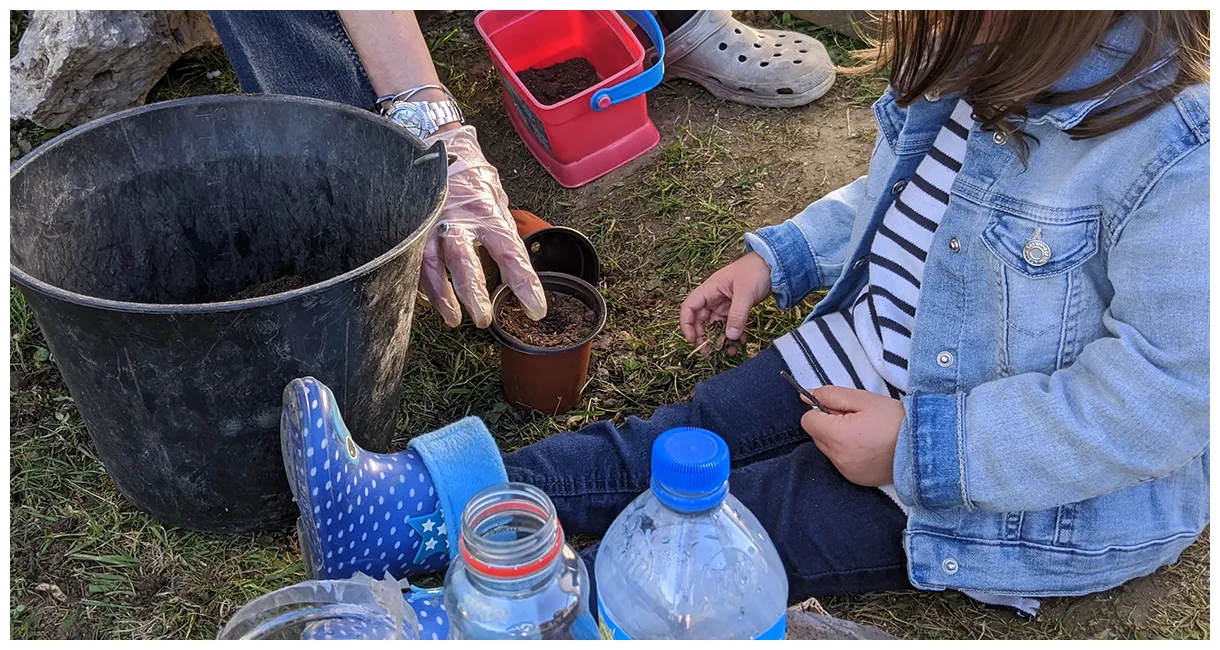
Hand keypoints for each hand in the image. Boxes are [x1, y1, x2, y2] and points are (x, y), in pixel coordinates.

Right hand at [419, 125, 545, 327]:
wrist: (436, 146)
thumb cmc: (471, 177)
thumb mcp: (494, 199)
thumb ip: (502, 231)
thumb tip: (516, 266)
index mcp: (487, 214)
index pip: (511, 254)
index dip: (525, 284)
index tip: (536, 310)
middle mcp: (458, 220)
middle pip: (465, 262)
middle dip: (474, 293)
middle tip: (483, 319)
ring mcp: (430, 224)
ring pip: (432, 266)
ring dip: (443, 296)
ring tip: (453, 319)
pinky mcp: (411, 227)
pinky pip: (413, 260)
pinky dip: (422, 283)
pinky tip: (430, 300)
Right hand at [679, 252, 771, 354]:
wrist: (775, 264)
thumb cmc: (756, 271)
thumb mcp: (746, 293)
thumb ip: (737, 315)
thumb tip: (730, 336)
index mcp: (710, 289)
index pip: (689, 307)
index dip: (687, 324)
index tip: (693, 340)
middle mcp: (714, 297)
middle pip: (700, 320)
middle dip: (703, 337)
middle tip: (710, 352)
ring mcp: (725, 304)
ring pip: (716, 326)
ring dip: (719, 339)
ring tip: (728, 350)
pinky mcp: (736, 309)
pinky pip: (730, 325)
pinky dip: (733, 335)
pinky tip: (740, 342)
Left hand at [799, 386, 903, 485]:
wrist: (924, 447)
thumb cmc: (895, 420)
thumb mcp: (863, 399)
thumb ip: (830, 395)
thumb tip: (806, 396)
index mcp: (838, 436)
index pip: (808, 421)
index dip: (821, 411)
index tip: (841, 409)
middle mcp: (838, 457)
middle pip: (816, 435)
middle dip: (829, 425)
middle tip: (857, 420)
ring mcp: (846, 471)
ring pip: (827, 449)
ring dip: (837, 440)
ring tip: (864, 434)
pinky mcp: (855, 479)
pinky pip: (839, 462)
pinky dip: (847, 453)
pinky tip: (867, 447)